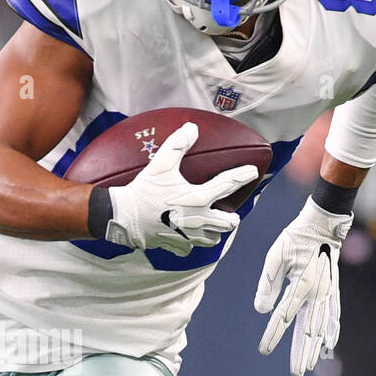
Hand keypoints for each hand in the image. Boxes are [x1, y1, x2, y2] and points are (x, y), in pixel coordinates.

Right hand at [106, 121, 258, 254]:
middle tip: (231, 215)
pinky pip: (189, 248)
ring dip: (214, 232)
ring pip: (212, 239)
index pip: (228, 184)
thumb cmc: (144, 190)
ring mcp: (187, 235)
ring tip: (211, 226)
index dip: (243, 176)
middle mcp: (198, 219)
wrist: (123, 217)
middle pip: (228, 223)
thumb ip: (178, 144)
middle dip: (232, 218)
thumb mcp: (161, 163)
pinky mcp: (174, 245)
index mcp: (199, 198)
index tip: (252, 172)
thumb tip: (192, 127)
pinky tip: (187, 237)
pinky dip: (191, 243)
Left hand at [254, 197, 351, 375]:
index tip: (264, 351)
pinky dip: (331, 332)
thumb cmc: (295, 238)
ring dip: (314, 347)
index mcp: (301, 285)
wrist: (323, 224)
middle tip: (296, 373)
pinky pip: (333, 315)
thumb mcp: (275, 258)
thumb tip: (262, 310)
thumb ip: (268, 285)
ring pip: (321, 327)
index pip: (283, 317)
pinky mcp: (333, 289)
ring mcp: (327, 292)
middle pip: (307, 330)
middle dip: (300, 353)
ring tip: (309, 365)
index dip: (273, 335)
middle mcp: (317, 293)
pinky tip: (329, 345)